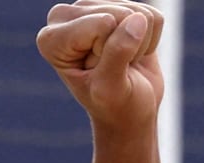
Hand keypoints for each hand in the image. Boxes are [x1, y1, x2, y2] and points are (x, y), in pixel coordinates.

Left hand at [38, 3, 164, 132]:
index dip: (108, 52)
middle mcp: (67, 16)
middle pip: (119, 14)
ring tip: (122, 62)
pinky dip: (150, 39)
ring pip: (137, 13)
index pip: (102, 25)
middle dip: (126, 46)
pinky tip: (132, 52)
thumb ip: (117, 54)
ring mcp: (94, 8)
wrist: (129, 110)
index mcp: (51, 38)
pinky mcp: (118, 6)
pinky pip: (151, 15)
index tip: (97, 72)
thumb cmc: (113, 105)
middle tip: (112, 68)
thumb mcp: (110, 89)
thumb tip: (137, 20)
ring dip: (139, 44)